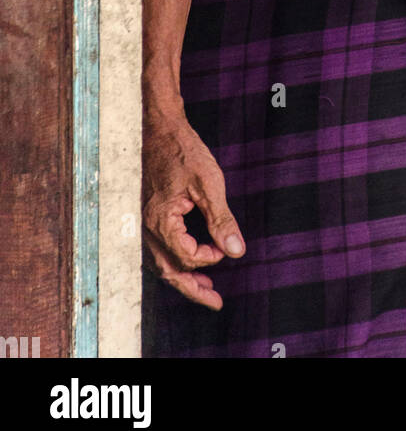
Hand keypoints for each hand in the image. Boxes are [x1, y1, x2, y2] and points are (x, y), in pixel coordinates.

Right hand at [143, 111, 245, 309]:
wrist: (160, 128)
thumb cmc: (184, 151)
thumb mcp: (209, 183)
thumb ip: (221, 219)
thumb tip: (236, 251)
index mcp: (161, 220)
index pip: (185, 256)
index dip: (209, 258)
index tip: (225, 248)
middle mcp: (147, 226)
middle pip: (168, 270)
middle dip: (192, 289)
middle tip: (215, 302)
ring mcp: (143, 222)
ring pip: (161, 262)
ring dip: (183, 277)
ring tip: (204, 287)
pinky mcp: (147, 215)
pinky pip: (158, 248)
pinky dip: (174, 260)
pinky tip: (190, 258)